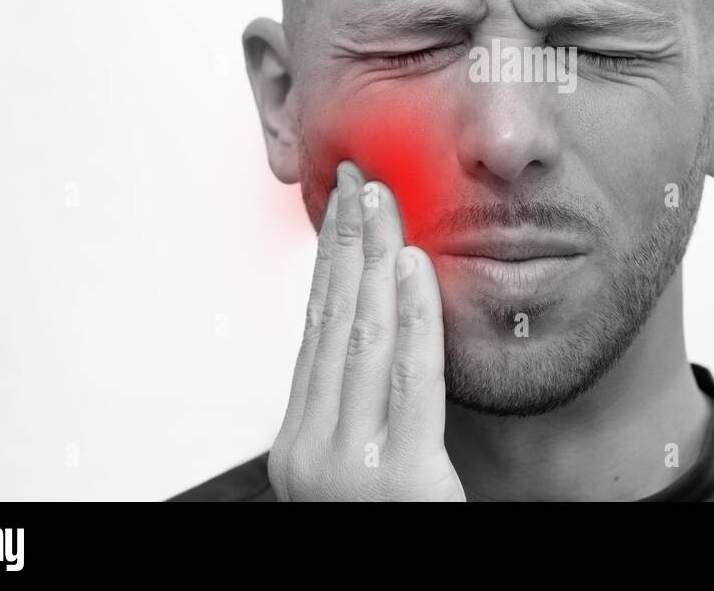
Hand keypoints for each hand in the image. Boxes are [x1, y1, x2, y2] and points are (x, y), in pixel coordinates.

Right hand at [268, 160, 464, 500]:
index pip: (314, 333)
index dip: (328, 265)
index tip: (341, 211)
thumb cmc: (390, 529)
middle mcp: (310, 453)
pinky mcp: (403, 480)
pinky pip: (410, 379)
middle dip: (348, 247)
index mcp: (298, 447)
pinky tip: (415, 266)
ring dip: (377, 262)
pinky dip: (414, 315)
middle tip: (362, 184)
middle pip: (332, 325)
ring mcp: (350, 469)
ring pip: (364, 340)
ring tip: (387, 205)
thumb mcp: (361, 467)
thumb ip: (359, 409)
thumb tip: (377, 330)